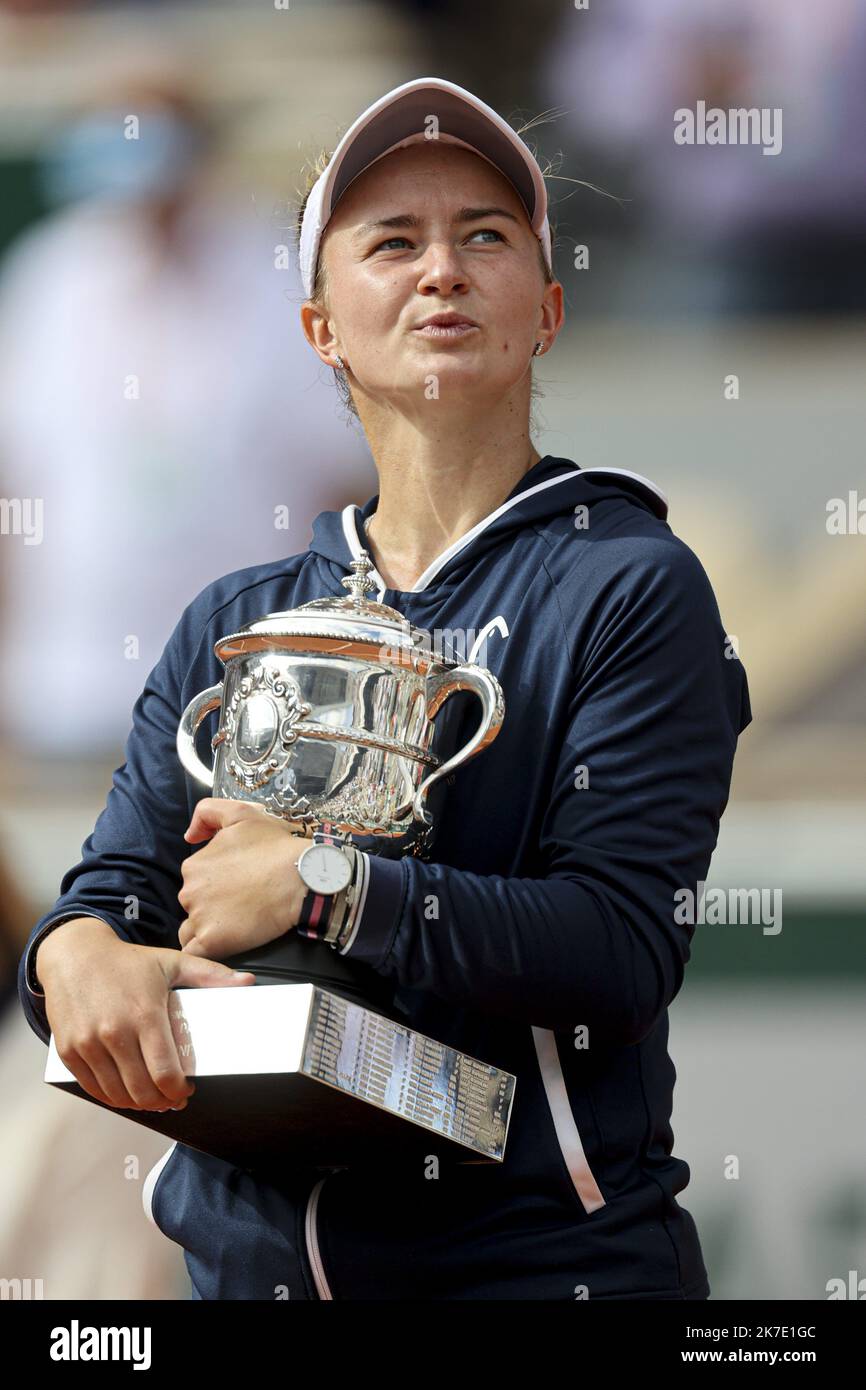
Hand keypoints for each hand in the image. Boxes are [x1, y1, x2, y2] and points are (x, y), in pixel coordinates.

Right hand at [36, 917, 254, 1111]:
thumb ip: (211, 975)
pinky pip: (93, 1089)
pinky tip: (125, 1091)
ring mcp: (88, 1044)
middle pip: (143, 1091)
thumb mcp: (172, 963)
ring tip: (151, 1096)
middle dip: (162, 1101)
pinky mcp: (69, 1051)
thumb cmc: (127, 961)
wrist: (74, 954)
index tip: (187, 1089)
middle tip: (172, 1097)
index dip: (179, 1090)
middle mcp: (114, 1032)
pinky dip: (112, 1097)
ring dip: (139, 1103)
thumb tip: (247, 983)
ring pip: (118, 1095)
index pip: (166, 1073)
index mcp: (145, 1014)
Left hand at [177, 798, 309, 959]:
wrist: (302, 876)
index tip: (238, 886)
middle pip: (193, 905)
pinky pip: (196, 954)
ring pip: (193, 930)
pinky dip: (205, 953)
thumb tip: (189, 836)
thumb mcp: (241, 814)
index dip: (214, 884)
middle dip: (211, 907)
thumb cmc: (276, 846)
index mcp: (194, 866)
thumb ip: (207, 813)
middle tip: (242, 904)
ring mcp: (200, 918)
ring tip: (238, 925)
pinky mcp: (213, 941)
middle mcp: (190, 892)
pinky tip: (224, 946)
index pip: (195, 881)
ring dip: (209, 929)